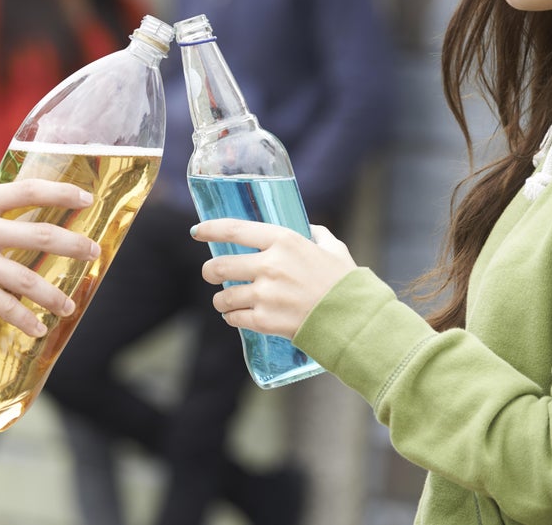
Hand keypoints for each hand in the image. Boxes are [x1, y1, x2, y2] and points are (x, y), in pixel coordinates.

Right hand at [0, 179, 100, 336]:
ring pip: (27, 277)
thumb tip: (31, 226)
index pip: (28, 189)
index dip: (62, 192)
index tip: (87, 197)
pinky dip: (26, 319)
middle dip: (73, 245)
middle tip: (94, 253)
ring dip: (54, 294)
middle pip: (40, 233)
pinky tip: (38, 328)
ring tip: (70, 305)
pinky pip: (6, 304)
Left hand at [190, 220, 356, 338]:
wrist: (355, 321)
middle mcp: (270, 266)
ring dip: (221, 299)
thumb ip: (316, 236)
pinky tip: (237, 316)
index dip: (210, 229)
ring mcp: (266, 295)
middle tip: (211, 273)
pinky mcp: (265, 321)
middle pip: (220, 266)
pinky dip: (232, 317)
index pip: (235, 230)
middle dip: (210, 271)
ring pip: (224, 296)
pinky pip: (234, 318)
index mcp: (284, 241)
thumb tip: (308, 230)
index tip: (196, 231)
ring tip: (226, 300)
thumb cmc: (345, 283)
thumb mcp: (333, 249)